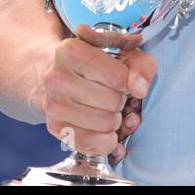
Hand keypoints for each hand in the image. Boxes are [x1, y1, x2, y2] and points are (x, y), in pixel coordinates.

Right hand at [32, 24, 155, 160]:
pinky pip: (90, 143)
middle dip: (122, 100)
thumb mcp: (122, 51)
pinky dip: (106, 141)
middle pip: (112, 102)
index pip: (116, 77)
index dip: (130, 83)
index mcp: (72, 51)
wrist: (53, 71)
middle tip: (114, 94)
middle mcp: (57, 78)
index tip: (126, 82)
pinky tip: (107, 130)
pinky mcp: (54, 127)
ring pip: (105, 123)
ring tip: (108, 108)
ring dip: (115, 120)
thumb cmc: (94, 61)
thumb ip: (140, 64)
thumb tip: (140, 88)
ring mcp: (53, 105)